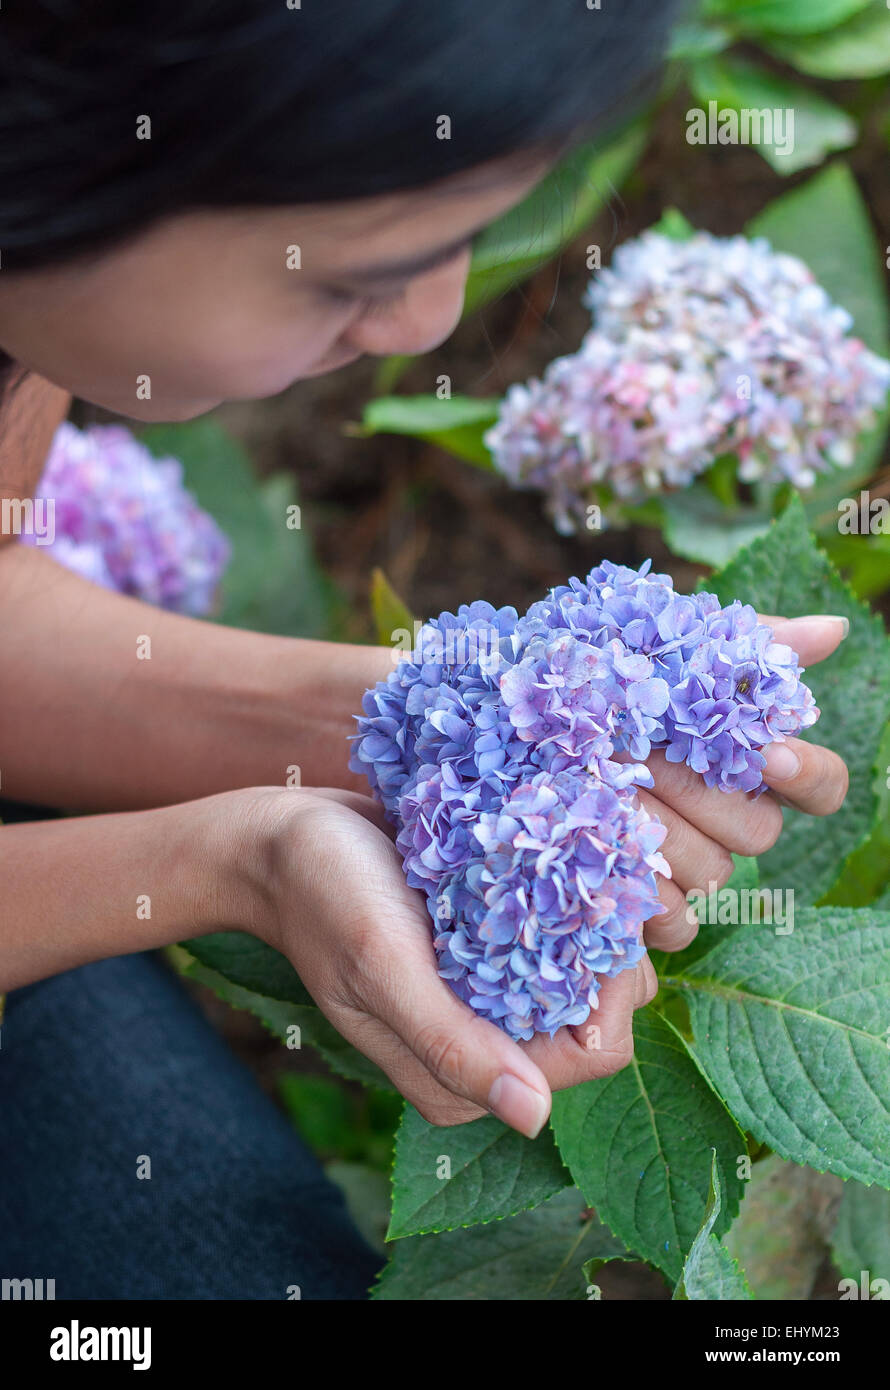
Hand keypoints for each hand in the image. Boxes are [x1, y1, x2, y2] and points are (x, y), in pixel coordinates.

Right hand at [243, 785, 656, 1139]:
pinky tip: (553, 857)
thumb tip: (532, 1119)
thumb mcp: (380, 965)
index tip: (602, 919)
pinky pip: (558, 933)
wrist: (282, 839)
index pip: (589, 1054)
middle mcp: (483, 1045)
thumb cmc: (322, 896)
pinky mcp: (487, 947)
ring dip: (591, 919)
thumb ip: (449, 1044)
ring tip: (569, 861)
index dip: (612, 995)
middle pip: (600, 1014)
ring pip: (587, 969)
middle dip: (609, 952)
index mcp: (461, 1076)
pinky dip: (568, 899)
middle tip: (591, 878)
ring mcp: (486, 994)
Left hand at [638, 613, 848, 950]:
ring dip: (661, 834)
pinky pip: (678, 923)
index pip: (821, 783)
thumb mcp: (671, 651)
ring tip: (607, 796)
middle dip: (698, 791)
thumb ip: (751, 643)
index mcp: (750, 762)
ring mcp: (697, 868)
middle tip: (638, 756)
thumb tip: (834, 628)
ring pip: (715, 874)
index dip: (806, 774)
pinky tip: (612, 864)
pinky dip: (646, 897)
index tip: (771, 755)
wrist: (522, 731)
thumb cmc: (608, 688)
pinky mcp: (655, 910)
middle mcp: (732, 819)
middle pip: (758, 829)